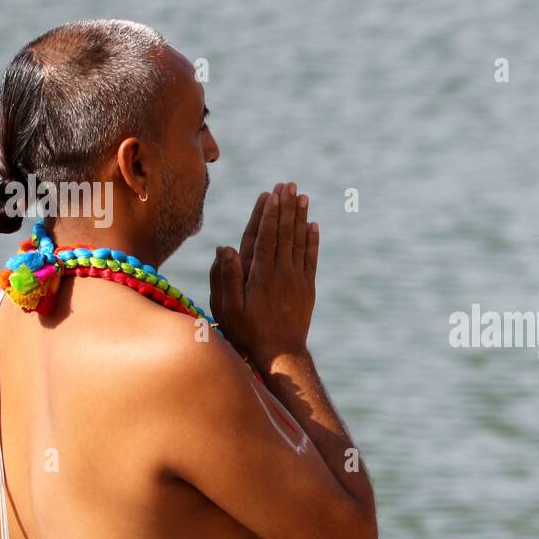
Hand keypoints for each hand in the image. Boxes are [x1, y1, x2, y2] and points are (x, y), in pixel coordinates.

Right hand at [210, 182, 318, 370]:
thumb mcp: (228, 308)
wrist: (281, 354)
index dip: (268, 213)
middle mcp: (281, 272)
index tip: (271, 193)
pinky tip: (314, 225)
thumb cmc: (247, 332)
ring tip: (302, 196)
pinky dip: (312, 240)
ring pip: (299, 241)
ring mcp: (297, 279)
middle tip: (289, 184)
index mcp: (260, 274)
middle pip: (284, 232)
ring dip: (300, 217)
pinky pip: (311, 258)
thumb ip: (225, 277)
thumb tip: (225, 247)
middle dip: (286, 206)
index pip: (264, 235)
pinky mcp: (307, 288)